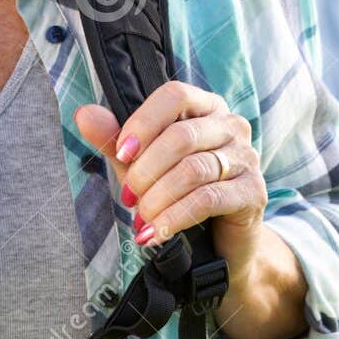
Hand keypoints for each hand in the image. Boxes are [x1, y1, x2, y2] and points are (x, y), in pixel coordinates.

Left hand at [74, 82, 266, 276]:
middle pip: (182, 136)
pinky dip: (175, 218)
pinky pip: (208, 199)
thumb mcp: (143, 165)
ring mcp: (247, 157)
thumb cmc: (179, 193)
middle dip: (146, 170)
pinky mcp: (254, 192)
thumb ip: (117, 140)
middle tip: (128, 197)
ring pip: (193, 170)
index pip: (175, 95)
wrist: (219, 242)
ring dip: (158, 198)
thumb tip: (84, 114)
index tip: (121, 152)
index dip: (144, 122)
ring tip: (140, 219)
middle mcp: (231, 125)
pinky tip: (156, 234)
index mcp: (206, 107)